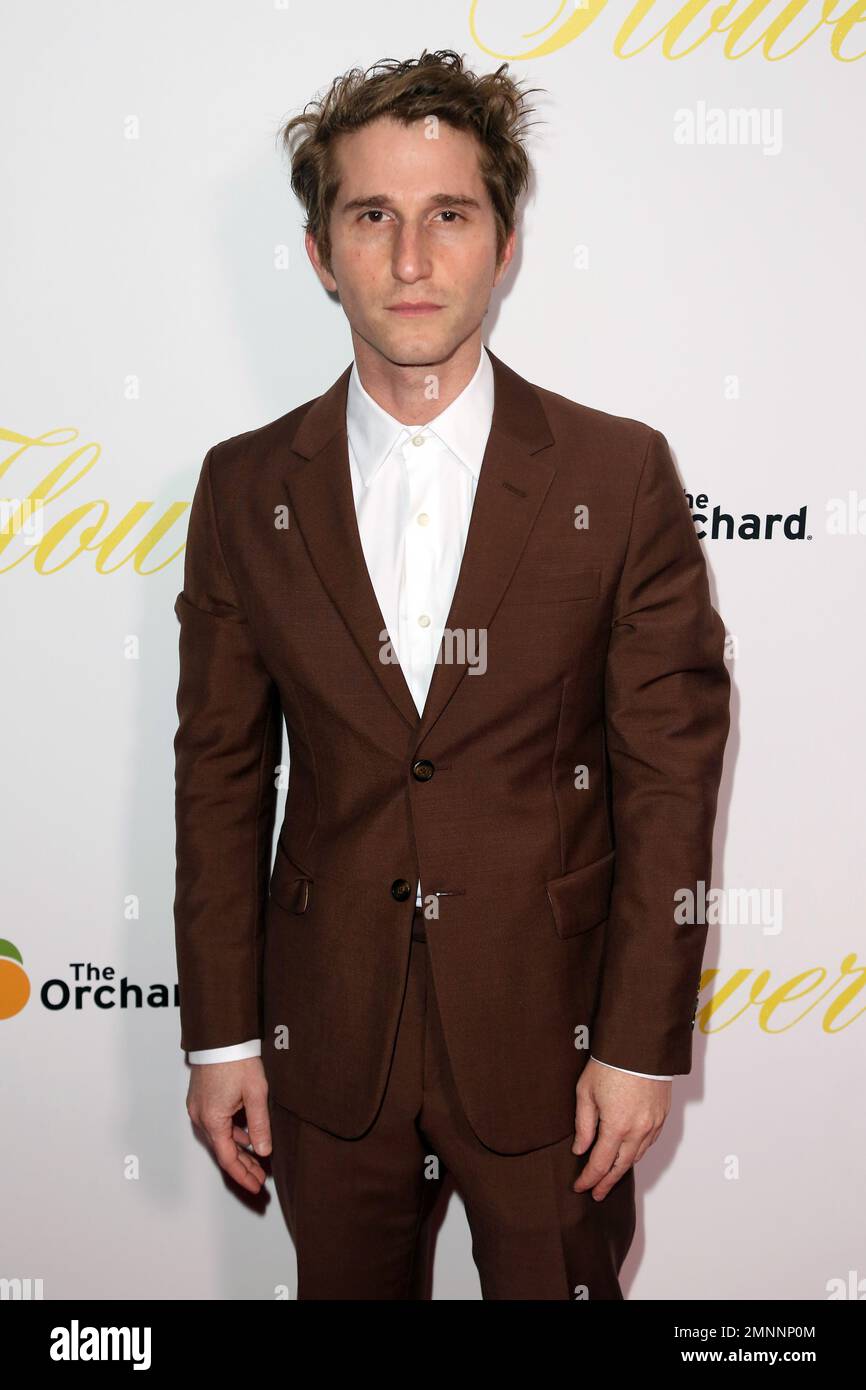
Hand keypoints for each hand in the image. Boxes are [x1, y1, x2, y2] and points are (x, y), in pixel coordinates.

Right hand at [186, 1056, 271, 1193]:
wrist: (219, 1036)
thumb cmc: (237, 1060)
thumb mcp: (256, 1093)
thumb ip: (260, 1124)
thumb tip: (265, 1152)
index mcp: (212, 1120)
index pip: (228, 1159)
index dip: (243, 1175)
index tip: (256, 1187)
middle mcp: (200, 1118)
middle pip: (222, 1151)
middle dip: (242, 1166)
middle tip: (260, 1178)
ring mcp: (199, 1109)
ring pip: (219, 1138)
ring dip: (238, 1151)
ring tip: (258, 1160)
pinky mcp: (201, 1100)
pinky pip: (216, 1125)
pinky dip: (231, 1135)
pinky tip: (246, 1137)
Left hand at [572, 1058, 670, 1200]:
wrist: (640, 1046)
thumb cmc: (610, 1064)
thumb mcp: (586, 1092)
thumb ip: (583, 1124)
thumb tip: (580, 1149)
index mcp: (616, 1127)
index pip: (600, 1163)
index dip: (589, 1178)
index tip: (580, 1187)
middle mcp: (638, 1131)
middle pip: (621, 1166)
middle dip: (606, 1182)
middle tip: (596, 1193)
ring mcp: (653, 1124)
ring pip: (637, 1156)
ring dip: (622, 1169)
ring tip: (610, 1177)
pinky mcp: (662, 1116)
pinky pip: (649, 1143)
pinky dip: (637, 1152)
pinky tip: (629, 1154)